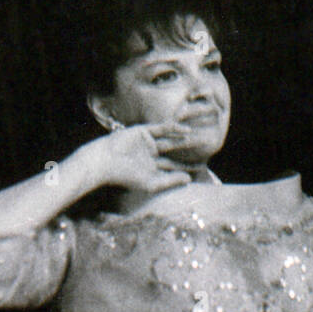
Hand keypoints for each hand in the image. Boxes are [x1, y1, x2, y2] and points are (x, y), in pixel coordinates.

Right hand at [79, 123, 193, 194]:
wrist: (107, 161)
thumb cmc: (127, 176)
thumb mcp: (152, 183)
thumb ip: (170, 181)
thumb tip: (189, 180)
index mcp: (151, 170)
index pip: (172, 169)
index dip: (186, 168)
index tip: (202, 169)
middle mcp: (151, 156)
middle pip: (174, 154)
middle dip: (187, 152)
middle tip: (205, 148)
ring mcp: (147, 143)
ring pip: (170, 140)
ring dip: (183, 139)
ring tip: (199, 137)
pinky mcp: (143, 131)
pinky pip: (162, 129)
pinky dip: (174, 129)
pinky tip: (186, 131)